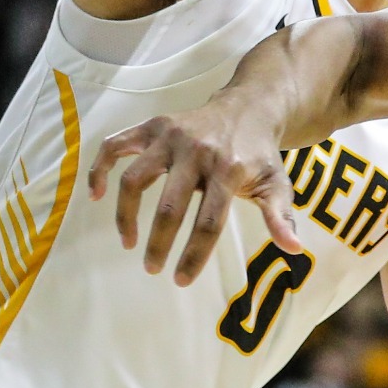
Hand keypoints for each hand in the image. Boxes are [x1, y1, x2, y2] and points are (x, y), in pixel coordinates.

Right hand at [87, 102, 300, 284]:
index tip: (180, 280)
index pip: (209, 221)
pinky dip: (98, 169)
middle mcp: (197, 151)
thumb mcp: (277, 183)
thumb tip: (293, 250)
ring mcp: (170, 137)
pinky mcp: (151, 127)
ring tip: (128, 243)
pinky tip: (93, 197)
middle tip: (152, 268)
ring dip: (125, 215)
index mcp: (228, 170)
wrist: (248, 108)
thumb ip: (281, 216)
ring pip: (134, 178)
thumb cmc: (260, 155)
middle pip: (170, 205)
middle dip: (159, 243)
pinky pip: (114, 146)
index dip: (193, 254)